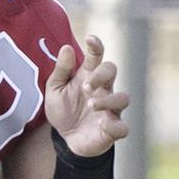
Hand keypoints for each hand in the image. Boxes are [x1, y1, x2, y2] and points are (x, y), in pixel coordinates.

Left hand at [42, 36, 129, 156]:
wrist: (66, 139)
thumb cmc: (63, 110)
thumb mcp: (55, 89)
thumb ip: (61, 70)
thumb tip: (66, 48)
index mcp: (88, 76)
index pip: (97, 56)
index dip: (96, 46)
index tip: (90, 39)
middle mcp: (103, 89)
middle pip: (112, 70)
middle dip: (100, 75)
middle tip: (85, 87)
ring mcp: (110, 109)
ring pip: (123, 98)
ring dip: (107, 100)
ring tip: (91, 105)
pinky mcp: (113, 129)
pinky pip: (123, 127)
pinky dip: (115, 125)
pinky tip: (103, 124)